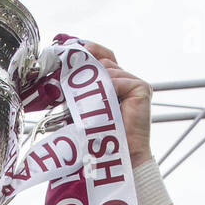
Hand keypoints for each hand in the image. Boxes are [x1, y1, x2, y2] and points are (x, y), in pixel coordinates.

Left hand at [81, 41, 152, 165]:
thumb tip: (63, 73)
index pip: (103, 58)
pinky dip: (108, 90)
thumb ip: (80, 89)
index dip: (89, 51)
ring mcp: (135, 83)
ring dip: (96, 85)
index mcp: (114, 83)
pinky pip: (119, 80)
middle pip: (105, 61)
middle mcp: (126, 80)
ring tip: (89, 102)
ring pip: (109, 70)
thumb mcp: (85, 107)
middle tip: (70, 69)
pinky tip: (104, 105)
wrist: (114, 157)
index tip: (73, 47)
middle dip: (88, 66)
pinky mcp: (142, 88)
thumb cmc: (98, 138)